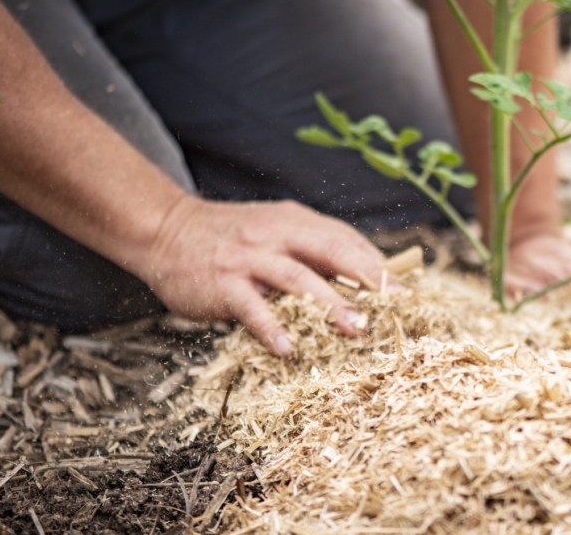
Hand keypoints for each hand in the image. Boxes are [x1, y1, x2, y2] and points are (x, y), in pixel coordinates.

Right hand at [144, 197, 386, 357]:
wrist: (167, 229)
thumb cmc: (233, 239)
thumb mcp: (276, 231)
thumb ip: (313, 251)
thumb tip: (363, 277)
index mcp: (295, 222)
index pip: (345, 240)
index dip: (376, 265)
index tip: (403, 292)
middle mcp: (277, 235)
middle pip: (331, 252)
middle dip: (366, 279)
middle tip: (393, 307)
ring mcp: (250, 258)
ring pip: (297, 279)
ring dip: (329, 304)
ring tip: (356, 329)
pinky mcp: (224, 282)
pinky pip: (252, 307)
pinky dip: (272, 328)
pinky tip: (289, 349)